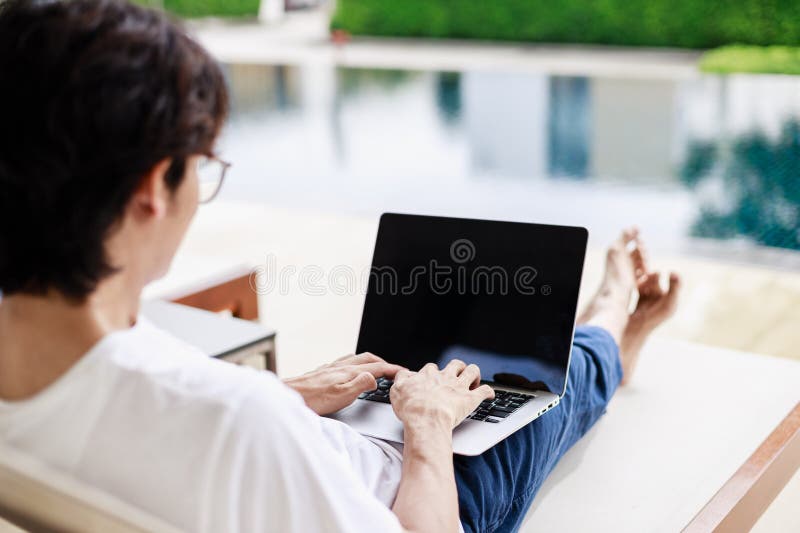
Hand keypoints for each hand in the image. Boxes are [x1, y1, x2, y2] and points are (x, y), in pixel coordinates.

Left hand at [284, 353, 403, 415]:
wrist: (287, 397)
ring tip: (374, 368)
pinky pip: (343, 363)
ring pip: (354, 359)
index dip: (391, 369)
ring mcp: (329, 368)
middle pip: (366, 358)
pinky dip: (354, 364)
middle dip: (382, 362)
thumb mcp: (341, 396)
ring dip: (368, 362)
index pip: (375, 367)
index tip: (402, 372)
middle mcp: (339, 367)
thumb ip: (360, 385)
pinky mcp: (321, 373)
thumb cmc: (311, 400)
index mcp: (347, 372)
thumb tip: (375, 377)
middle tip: (391, 369)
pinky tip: (348, 371)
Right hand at [390, 360, 494, 429]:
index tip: (432, 380)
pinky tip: (489, 394)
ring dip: (474, 374)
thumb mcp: (397, 390)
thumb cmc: (411, 408)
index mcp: (428, 375)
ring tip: (473, 381)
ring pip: (472, 370)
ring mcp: (459, 387)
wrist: (426, 420)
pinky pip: (485, 391)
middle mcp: (445, 377)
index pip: (432, 367)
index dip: (433, 373)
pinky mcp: (470, 399)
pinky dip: (489, 392)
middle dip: (457, 368)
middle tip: (456, 377)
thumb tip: (404, 374)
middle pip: (455, 364)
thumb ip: (401, 379)